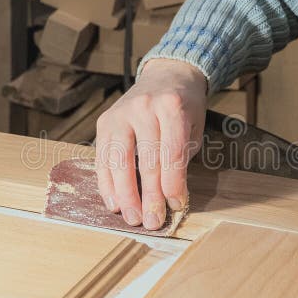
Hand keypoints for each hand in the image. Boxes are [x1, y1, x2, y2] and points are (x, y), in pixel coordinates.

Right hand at [95, 59, 206, 229]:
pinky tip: (114, 202)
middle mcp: (144, 108)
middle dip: (150, 196)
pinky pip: (102, 157)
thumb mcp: (194, 127)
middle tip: (152, 222)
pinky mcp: (105, 122)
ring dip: (125, 195)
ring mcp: (120, 114)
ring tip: (132, 218)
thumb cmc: (184, 107)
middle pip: (146, 160)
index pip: (172, 153)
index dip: (174, 184)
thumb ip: (183, 158)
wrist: (166, 75)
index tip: (176, 206)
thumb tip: (171, 198)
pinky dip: (107, 183)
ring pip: (119, 161)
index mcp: (172, 107)